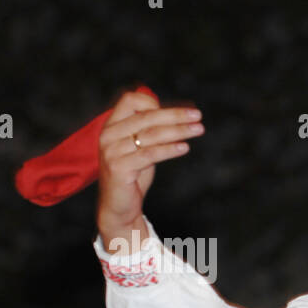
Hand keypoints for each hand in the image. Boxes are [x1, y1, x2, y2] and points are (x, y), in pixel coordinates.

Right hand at [96, 90, 203, 251]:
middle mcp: (108, 135)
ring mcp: (112, 151)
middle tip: (198, 116)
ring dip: (178, 131)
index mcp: (112, 125)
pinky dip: (169, 150)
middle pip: (146, 117)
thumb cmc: (133, 174)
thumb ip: (150, 130)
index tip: (178, 112)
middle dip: (175, 115)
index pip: (130, 100)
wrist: (119, 206)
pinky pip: (149, 155)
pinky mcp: (118, 168)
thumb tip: (173, 113)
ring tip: (198, 129)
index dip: (154, 103)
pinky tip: (185, 148)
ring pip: (150, 135)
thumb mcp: (140, 147)